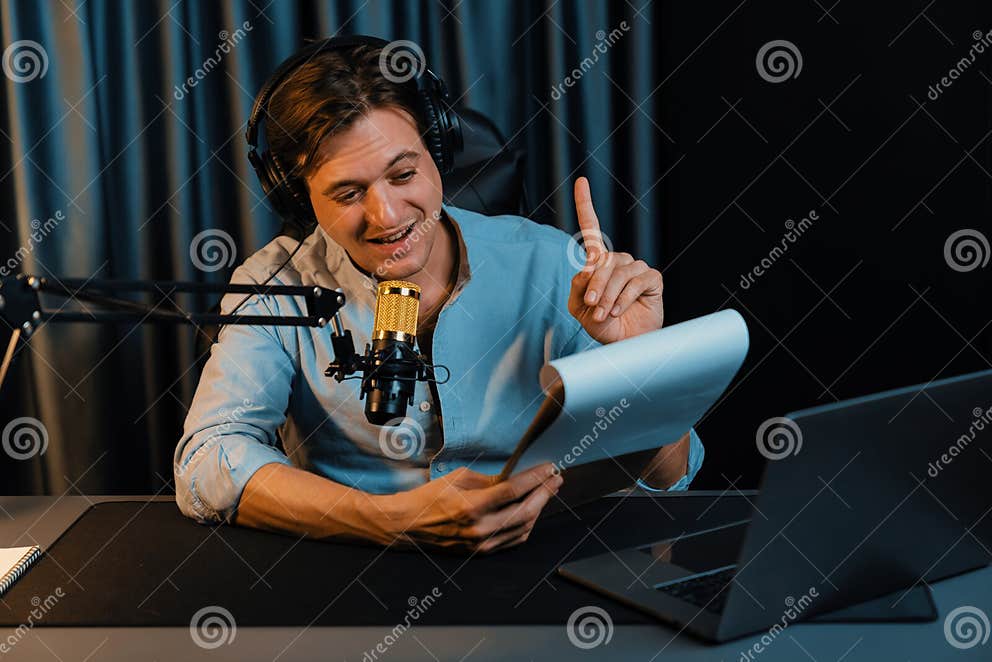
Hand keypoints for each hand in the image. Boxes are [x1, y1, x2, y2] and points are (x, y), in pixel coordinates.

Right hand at [369, 463, 562, 553]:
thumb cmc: (430, 497)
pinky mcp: (482, 552)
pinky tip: (532, 511)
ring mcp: (482, 544)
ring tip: (547, 492)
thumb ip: (490, 480)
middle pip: (525, 511)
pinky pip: (514, 540)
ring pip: (523, 527)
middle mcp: (479, 528)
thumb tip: (516, 478)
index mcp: (471, 506)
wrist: (408, 525)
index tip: (550, 468)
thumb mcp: (459, 478)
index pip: (514, 490)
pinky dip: (527, 525)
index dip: (536, 478)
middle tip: (556, 479)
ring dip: (540, 508)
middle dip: (545, 493)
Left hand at [568, 177, 664, 343]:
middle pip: (603, 260)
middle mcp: (617, 260)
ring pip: (618, 272)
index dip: (585, 205)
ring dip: (608, 295)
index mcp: (598, 263)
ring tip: (605, 314)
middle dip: (595, 285)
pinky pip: (635, 282)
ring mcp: (636, 268)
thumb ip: (578, 287)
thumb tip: (586, 266)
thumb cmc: (602, 325)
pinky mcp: (652, 279)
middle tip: (592, 307)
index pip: (591, 230)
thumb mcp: (580, 308)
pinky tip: (619, 311)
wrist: (624, 344)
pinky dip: (624, 298)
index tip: (581, 181)